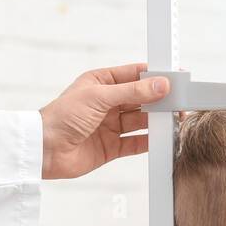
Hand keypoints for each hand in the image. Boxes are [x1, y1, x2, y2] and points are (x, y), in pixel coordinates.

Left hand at [38, 62, 172, 179]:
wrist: (45, 150)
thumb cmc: (62, 116)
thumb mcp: (99, 97)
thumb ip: (133, 92)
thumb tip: (160, 84)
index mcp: (101, 83)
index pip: (134, 75)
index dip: (155, 76)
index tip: (175, 78)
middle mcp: (107, 103)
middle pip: (141, 99)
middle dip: (160, 100)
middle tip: (180, 102)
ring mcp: (110, 125)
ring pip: (141, 120)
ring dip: (157, 121)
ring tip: (174, 120)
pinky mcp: (111, 147)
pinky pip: (136, 143)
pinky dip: (150, 141)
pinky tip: (163, 139)